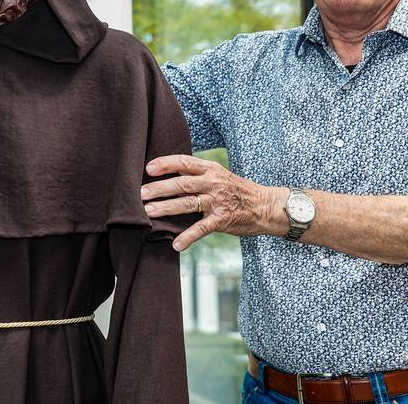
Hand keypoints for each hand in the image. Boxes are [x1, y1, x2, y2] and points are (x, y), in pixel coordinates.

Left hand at [141, 154, 283, 250]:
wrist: (266, 206)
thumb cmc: (238, 190)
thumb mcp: (220, 175)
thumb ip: (198, 174)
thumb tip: (170, 173)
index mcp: (211, 169)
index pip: (185, 162)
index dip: (166, 164)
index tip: (148, 167)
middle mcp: (214, 183)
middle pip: (182, 184)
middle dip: (159, 188)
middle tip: (140, 193)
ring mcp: (218, 202)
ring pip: (187, 204)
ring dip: (166, 208)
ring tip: (149, 212)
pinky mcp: (223, 220)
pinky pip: (202, 229)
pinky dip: (188, 237)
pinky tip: (176, 245)